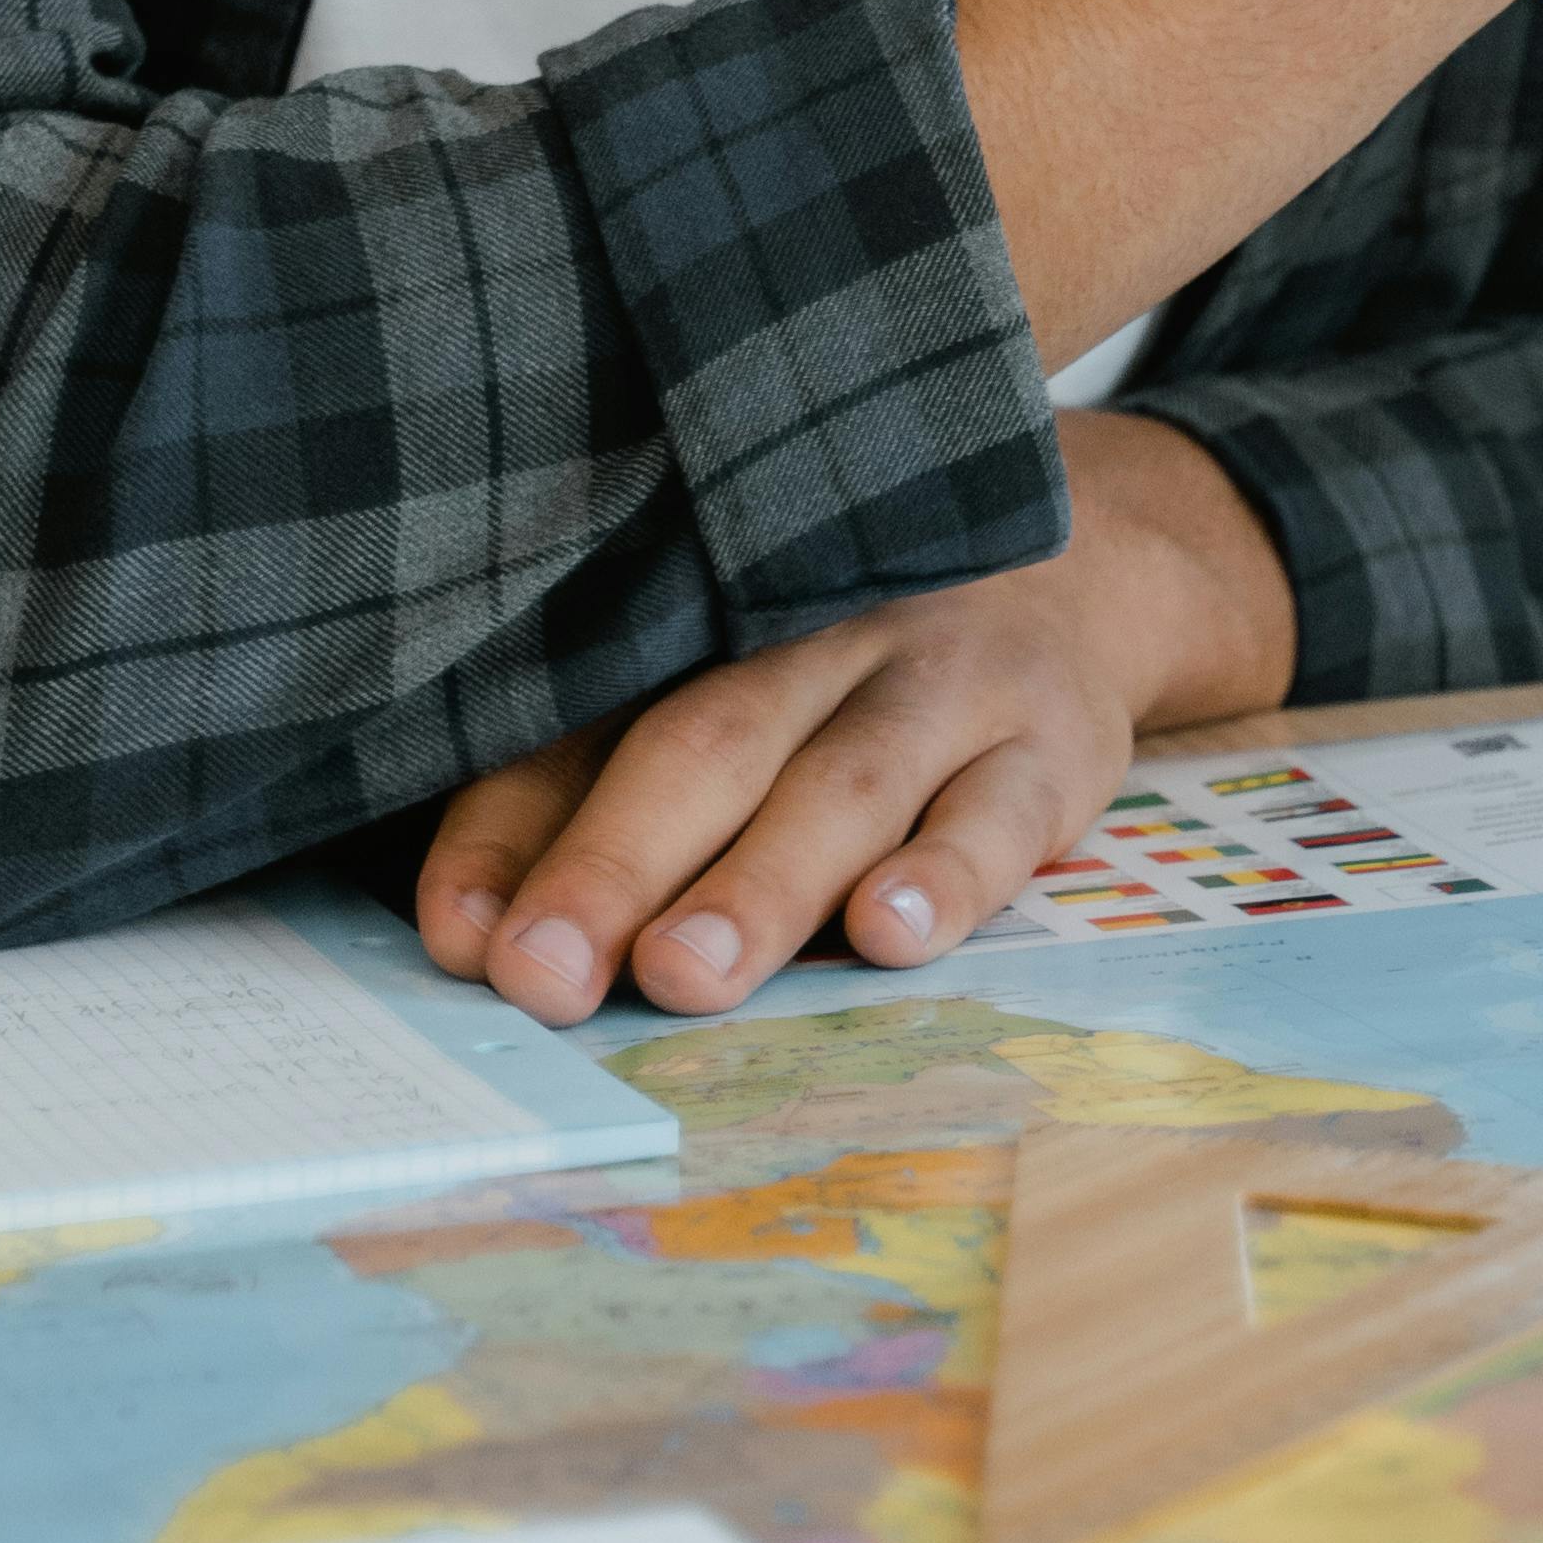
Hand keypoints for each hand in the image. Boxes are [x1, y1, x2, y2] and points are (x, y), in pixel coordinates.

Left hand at [414, 412, 1294, 1021]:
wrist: (1085, 568)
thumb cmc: (845, 671)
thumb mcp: (727, 690)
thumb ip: (595, 797)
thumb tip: (469, 937)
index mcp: (705, 623)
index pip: (586, 725)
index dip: (512, 830)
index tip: (457, 937)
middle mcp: (816, 637)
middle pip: (704, 742)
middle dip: (616, 861)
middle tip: (543, 972)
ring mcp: (940, 685)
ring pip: (840, 784)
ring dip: (759, 884)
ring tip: (684, 974)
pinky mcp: (1051, 745)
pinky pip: (999, 812)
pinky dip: (945, 874)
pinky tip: (892, 931)